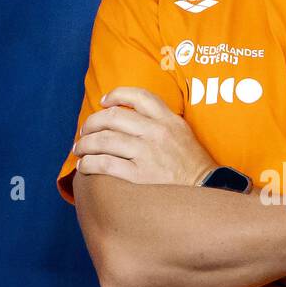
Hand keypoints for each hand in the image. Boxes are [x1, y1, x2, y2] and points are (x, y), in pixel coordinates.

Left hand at [73, 86, 217, 185]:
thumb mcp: (183, 132)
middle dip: (91, 123)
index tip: (103, 102)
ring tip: (79, 149)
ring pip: (105, 140)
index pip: (138, 96)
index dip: (115, 95)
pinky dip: (90, 163)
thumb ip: (161, 120)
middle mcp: (156, 132)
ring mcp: (148, 153)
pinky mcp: (140, 176)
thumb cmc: (192, 164)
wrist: (207, 190)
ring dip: (85, 144)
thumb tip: (131, 114)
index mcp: (168, 119)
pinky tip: (84, 166)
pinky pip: (106, 164)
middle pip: (113, 117)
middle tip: (83, 131)